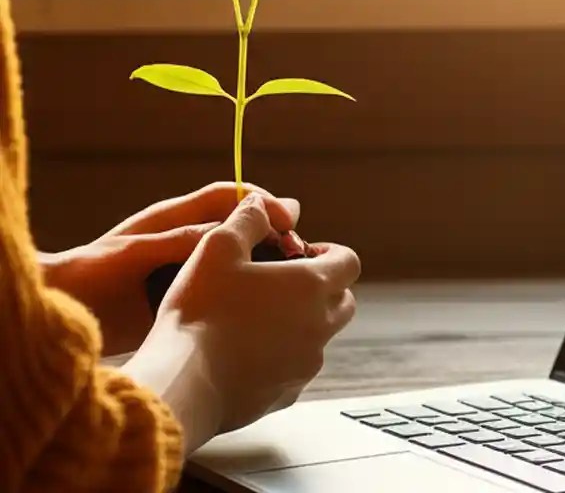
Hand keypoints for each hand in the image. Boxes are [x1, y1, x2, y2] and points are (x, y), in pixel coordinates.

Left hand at [42, 182, 298, 355]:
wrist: (64, 310)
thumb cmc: (92, 274)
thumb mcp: (137, 252)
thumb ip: (182, 238)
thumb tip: (235, 226)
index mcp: (177, 218)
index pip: (231, 196)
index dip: (264, 201)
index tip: (291, 219)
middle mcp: (189, 240)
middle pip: (244, 228)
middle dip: (275, 236)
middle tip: (300, 256)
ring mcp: (191, 270)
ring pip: (240, 262)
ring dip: (266, 268)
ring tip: (291, 284)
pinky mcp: (189, 300)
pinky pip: (227, 293)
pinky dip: (250, 297)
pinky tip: (268, 312)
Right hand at [124, 193, 359, 451]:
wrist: (184, 382)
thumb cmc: (201, 310)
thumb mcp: (217, 247)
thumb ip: (247, 219)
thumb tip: (261, 203)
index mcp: (313, 286)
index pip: (349, 261)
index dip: (330, 253)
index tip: (302, 253)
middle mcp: (321, 325)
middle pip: (343, 300)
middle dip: (322, 288)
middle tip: (283, 283)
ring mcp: (307, 363)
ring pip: (321, 336)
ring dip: (303, 323)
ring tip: (258, 317)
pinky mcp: (289, 392)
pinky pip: (297, 368)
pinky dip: (283, 356)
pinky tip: (246, 352)